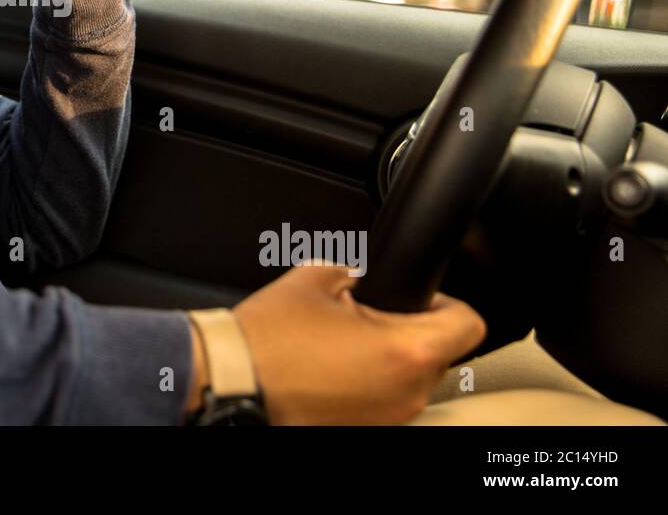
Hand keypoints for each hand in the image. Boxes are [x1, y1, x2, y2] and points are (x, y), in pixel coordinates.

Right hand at [229, 263, 486, 424]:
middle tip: (369, 315)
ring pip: (412, 380)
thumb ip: (353, 269)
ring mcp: (387, 418)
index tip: (422, 295)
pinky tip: (333, 367)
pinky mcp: (365, 430)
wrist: (231, 379)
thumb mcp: (314, 278)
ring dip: (390, 358)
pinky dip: (370, 382)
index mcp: (406, 352)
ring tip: (345, 342)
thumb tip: (362, 274)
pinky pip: (385, 400)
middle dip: (411, 330)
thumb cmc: (268, 339)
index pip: (468, 324)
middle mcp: (406, 393)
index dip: (446, 301)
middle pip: (441, 354)